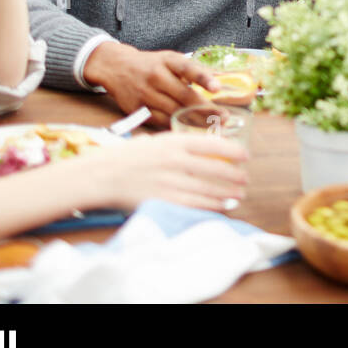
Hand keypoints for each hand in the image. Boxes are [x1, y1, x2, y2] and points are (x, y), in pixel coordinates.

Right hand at [83, 42, 220, 127]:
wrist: (117, 68)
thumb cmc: (152, 65)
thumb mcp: (171, 59)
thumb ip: (193, 70)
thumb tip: (221, 82)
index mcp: (168, 61)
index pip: (188, 68)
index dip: (203, 78)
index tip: (217, 88)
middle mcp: (156, 76)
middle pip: (184, 96)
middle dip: (207, 109)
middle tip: (225, 118)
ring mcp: (145, 94)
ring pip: (174, 112)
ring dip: (196, 121)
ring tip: (214, 127)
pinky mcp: (137, 109)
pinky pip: (161, 122)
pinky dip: (177, 127)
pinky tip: (191, 132)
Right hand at [84, 133, 248, 212]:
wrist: (102, 174)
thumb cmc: (130, 157)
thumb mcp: (157, 141)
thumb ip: (181, 144)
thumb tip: (209, 149)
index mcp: (174, 142)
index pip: (213, 144)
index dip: (233, 151)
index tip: (245, 156)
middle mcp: (174, 160)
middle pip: (215, 169)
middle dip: (235, 175)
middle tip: (245, 179)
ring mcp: (169, 181)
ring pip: (208, 188)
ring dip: (228, 192)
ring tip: (239, 193)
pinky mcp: (163, 200)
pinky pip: (195, 204)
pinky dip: (212, 205)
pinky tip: (223, 205)